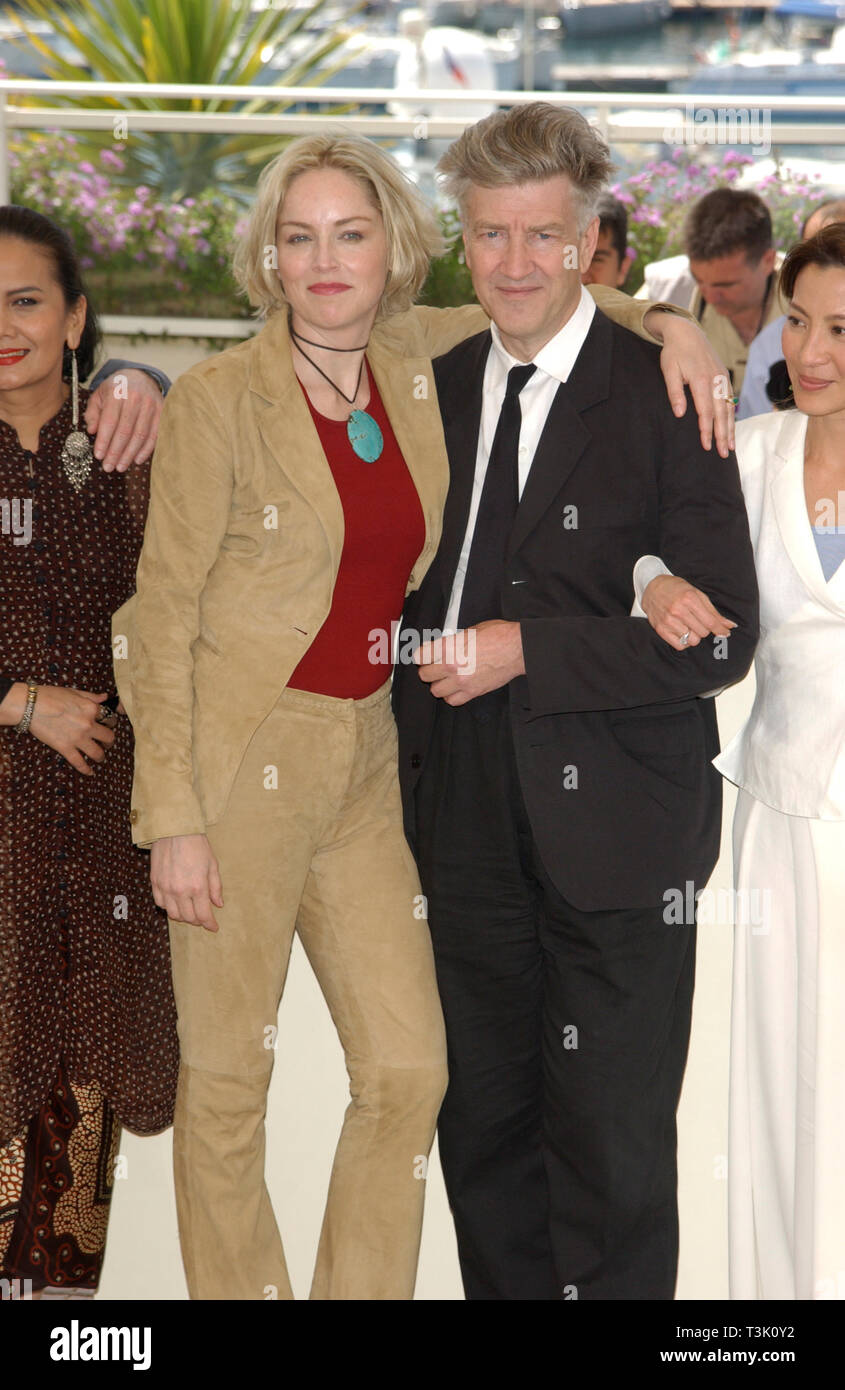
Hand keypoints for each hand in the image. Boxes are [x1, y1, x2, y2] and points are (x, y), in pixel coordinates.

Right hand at [5, 684, 116, 772]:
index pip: (110, 718)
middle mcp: (88, 725)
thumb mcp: (74, 691)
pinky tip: (90, 773)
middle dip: (109, 741)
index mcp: (91, 709)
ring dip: (101, 756)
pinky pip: (79, 763)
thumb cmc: (50, 695)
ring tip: (100, 757)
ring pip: (98, 753)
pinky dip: (86, 770)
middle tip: (107, 742)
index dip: (111, 722)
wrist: (30, 705)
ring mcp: (77, 738)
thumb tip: (105, 697)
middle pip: (109, 737)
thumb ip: (91, 696)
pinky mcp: (65, 748)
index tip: (109, 725)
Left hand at [84, 368, 163, 470]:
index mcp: (117, 392)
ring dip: (129, 455)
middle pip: (125, 431)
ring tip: (120, 466)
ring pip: (140, 435)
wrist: (140, 376)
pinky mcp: (162, 412)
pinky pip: (154, 435)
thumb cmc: (117, 389)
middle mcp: (135, 398)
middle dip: (115, 452)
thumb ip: (93, 413)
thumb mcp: (99, 395)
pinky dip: (146, 450)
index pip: (109, 421)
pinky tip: (136, 460)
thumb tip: (92, 431)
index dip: (104, 441)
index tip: (99, 456)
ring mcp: (151, 405)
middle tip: (108, 467)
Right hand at [150, 834, 222, 932]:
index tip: (214, 927)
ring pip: (173, 914)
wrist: (175, 830)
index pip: (203, 915)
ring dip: (182, 916)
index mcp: (198, 887)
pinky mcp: (155, 883)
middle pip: (188, 918)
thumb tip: (218, 904)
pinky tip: (175, 902)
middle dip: (197, 921)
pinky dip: (168, 907)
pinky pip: (160, 903)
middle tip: (203, 917)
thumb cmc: (197, 845)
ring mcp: (165, 888)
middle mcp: (180, 891)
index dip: (209, 924)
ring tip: (189, 911)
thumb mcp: (212, 865)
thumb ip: (215, 887)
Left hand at [415, 620, 524, 704]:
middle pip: (424, 675)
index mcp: (449, 647)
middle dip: (428, 670)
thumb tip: (443, 647)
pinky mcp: (473, 692)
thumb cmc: (498, 635)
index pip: (419, 656)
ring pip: (435, 691)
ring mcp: (462, 681)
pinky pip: (452, 701)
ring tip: (446, 678)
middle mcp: (452, 665)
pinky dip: (452, 696)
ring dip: (439, 684)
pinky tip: (456, 688)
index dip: (421, 655)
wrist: (518, 649)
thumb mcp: (470, 630)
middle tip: (435, 666)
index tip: (424, 656)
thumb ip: (453, 641)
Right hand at [641, 574, 735, 650]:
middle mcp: (678, 610)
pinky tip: (683, 632)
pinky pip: (680, 646)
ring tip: (690, 626)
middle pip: (703, 632)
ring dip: (694, 636)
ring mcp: (668, 620)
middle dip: (705, 629)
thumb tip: (729, 626)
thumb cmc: (678, 590)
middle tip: (699, 621)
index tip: (725, 633)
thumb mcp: (697, 595)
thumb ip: (713, 612)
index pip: (710, 622)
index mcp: (689, 599)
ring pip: (693, 641)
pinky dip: (685, 642)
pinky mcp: (660, 629)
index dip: (720, 629)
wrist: (653, 588)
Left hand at [644, 310, 734, 458]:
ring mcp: (722, 379)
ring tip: (730, 446)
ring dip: (730, 428)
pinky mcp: (724, 377)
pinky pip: (731, 400)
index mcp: (701, 380)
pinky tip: (731, 427)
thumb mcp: (669, 370)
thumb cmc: (674, 352)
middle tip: (723, 454)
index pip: (705, 412)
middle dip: (722, 435)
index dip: (706, 430)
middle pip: (721, 413)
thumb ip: (674, 392)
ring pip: (729, 408)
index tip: (706, 446)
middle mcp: (716, 380)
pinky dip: (732, 416)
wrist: (687, 332)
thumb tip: (679, 413)